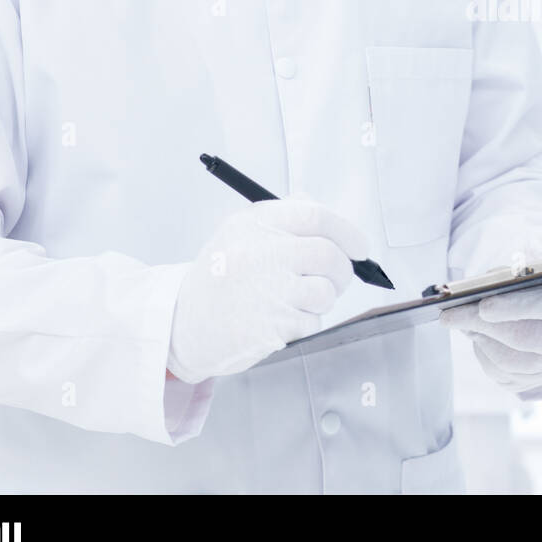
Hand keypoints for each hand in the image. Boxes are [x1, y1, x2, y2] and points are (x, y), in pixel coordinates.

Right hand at [167, 196, 367, 384]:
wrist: (181, 323)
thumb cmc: (221, 276)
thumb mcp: (241, 232)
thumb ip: (285, 219)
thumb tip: (334, 223)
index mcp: (256, 223)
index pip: (316, 217)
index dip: (347, 232)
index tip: (360, 247)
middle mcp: (262, 252)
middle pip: (329, 255)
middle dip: (343, 271)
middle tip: (338, 278)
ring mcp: (268, 290)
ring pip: (326, 291)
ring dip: (321, 299)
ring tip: (294, 300)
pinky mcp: (272, 325)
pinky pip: (312, 320)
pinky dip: (304, 322)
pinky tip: (278, 319)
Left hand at [440, 278, 541, 399]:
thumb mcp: (535, 265)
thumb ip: (514, 272)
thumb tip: (478, 292)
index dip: (517, 307)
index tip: (483, 306)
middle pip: (527, 338)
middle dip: (484, 327)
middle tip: (449, 316)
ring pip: (515, 363)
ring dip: (482, 342)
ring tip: (461, 324)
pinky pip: (509, 378)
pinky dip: (486, 359)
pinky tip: (477, 339)